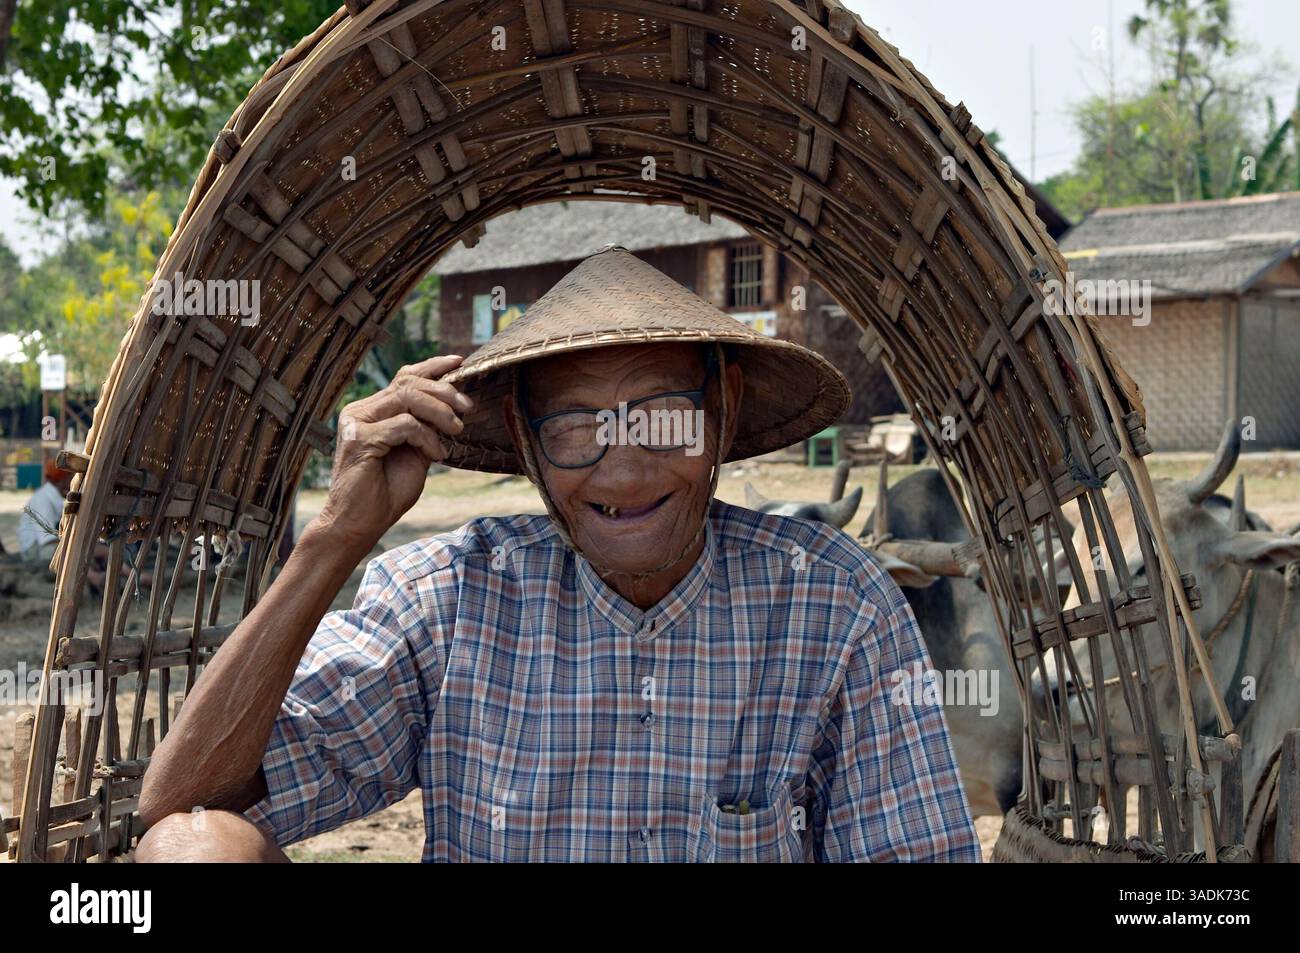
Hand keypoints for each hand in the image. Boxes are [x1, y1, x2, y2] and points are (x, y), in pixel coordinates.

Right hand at [315, 355, 471, 549]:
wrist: (359, 525)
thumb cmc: (386, 493)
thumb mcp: (416, 453)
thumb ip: (426, 427)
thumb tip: (453, 405)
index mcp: (373, 411)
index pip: (404, 377)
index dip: (433, 366)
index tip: (460, 362)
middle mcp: (361, 411)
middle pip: (408, 383)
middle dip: (445, 391)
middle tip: (468, 408)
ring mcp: (356, 422)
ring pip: (407, 397)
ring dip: (440, 412)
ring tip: (456, 430)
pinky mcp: (359, 439)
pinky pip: (404, 425)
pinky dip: (427, 437)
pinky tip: (437, 455)